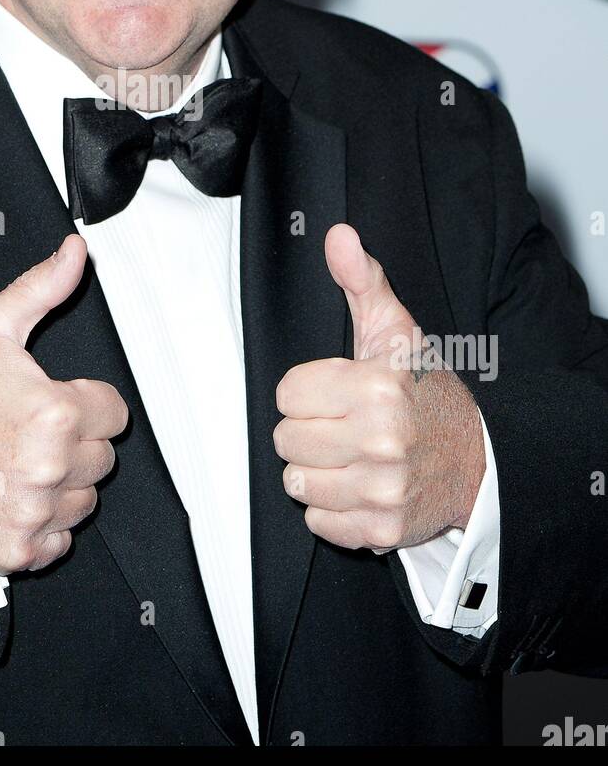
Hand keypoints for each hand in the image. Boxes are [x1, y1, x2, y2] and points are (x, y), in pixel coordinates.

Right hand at [0, 234, 128, 573]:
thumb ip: (40, 290)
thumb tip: (74, 252)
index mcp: (56, 412)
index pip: (116, 412)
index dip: (85, 402)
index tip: (52, 401)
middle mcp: (52, 466)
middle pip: (102, 457)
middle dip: (74, 442)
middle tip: (27, 431)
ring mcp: (37, 512)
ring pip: (84, 499)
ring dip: (61, 484)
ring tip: (15, 463)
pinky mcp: (22, 549)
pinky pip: (59, 539)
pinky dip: (40, 524)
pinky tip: (9, 497)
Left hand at [274, 223, 484, 551]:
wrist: (481, 462)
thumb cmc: (426, 392)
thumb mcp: (395, 332)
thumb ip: (361, 280)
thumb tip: (337, 235)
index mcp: (377, 386)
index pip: (287, 394)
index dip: (307, 392)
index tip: (336, 392)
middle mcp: (380, 440)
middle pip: (285, 440)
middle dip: (308, 431)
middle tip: (343, 425)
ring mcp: (382, 489)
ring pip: (296, 483)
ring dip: (317, 471)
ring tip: (350, 456)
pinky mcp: (381, 530)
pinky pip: (318, 521)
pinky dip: (332, 509)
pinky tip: (359, 487)